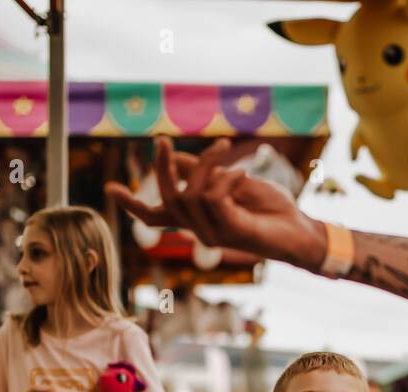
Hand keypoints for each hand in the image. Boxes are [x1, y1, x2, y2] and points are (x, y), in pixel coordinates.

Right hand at [104, 136, 327, 270]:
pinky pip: (214, 197)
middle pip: (167, 201)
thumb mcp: (232, 183)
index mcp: (196, 220)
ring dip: (206, 165)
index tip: (109, 189)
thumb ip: (205, 174)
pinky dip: (226, 178)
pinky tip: (242, 174)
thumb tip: (181, 160)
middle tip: (161, 140)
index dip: (132, 204)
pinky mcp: (230, 232)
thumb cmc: (268, 208)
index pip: (156, 217)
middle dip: (161, 169)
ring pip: (191, 195)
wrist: (299, 231)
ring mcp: (214, 235)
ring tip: (225, 146)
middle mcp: (200, 231)